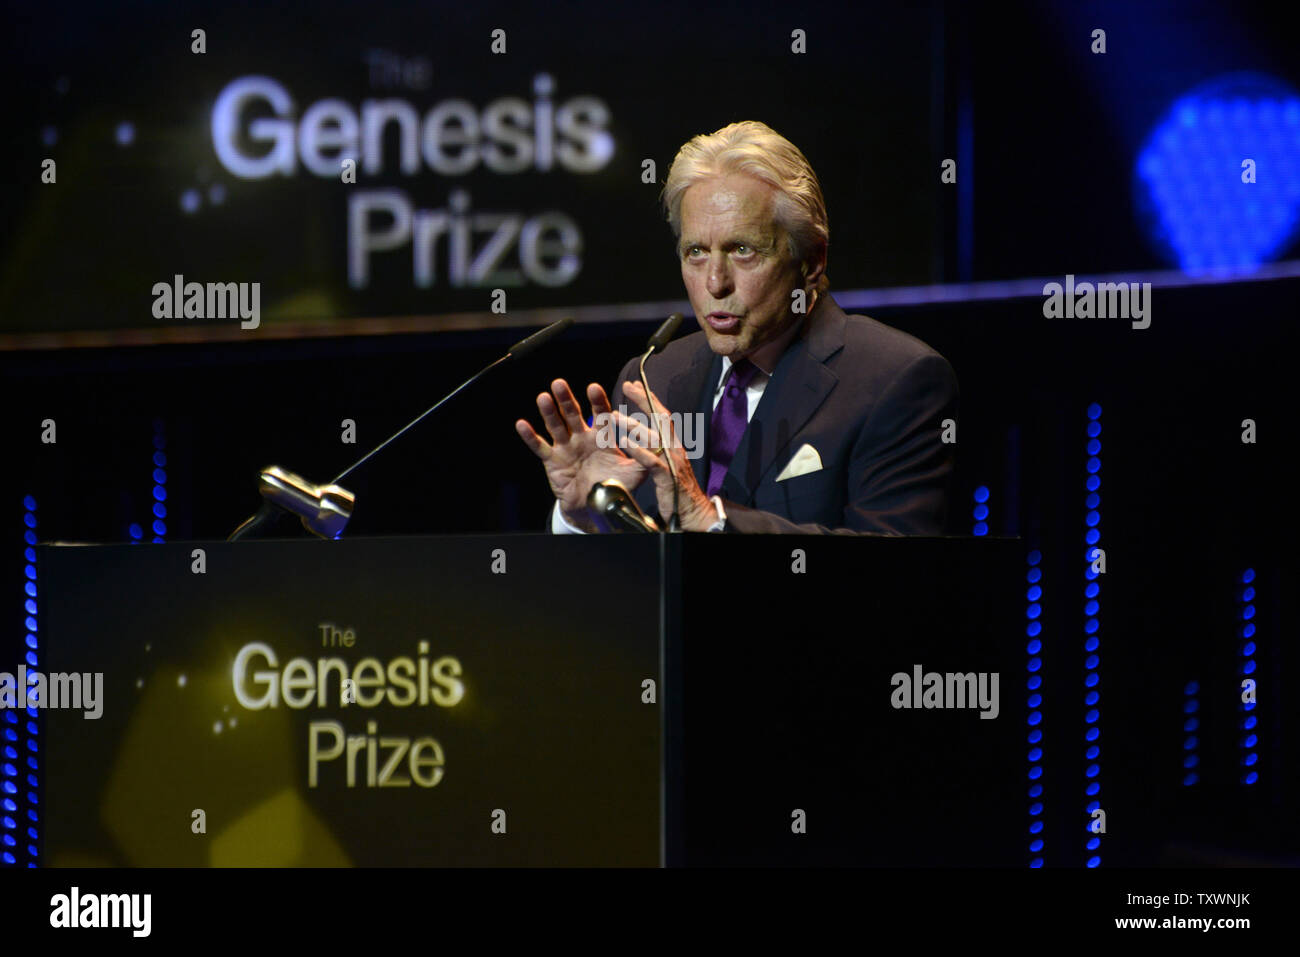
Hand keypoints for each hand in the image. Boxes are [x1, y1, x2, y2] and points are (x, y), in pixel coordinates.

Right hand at [516, 378, 646, 529]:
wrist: (595, 505)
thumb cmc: (614, 484)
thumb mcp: (634, 471)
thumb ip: (646, 457)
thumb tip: (661, 444)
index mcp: (601, 436)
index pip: (600, 414)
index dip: (597, 401)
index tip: (594, 388)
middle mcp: (582, 437)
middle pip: (573, 414)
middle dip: (567, 399)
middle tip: (561, 383)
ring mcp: (565, 447)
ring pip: (555, 426)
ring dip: (549, 411)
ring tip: (543, 397)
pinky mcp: (552, 461)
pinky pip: (540, 447)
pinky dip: (530, 436)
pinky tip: (522, 424)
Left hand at [618, 380, 718, 531]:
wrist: (694, 514)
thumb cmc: (679, 492)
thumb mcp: (670, 465)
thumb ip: (662, 450)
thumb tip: (649, 436)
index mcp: (675, 445)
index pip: (663, 416)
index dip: (650, 399)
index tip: (636, 385)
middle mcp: (676, 449)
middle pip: (661, 418)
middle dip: (644, 400)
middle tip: (628, 387)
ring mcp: (673, 462)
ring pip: (653, 436)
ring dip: (632, 424)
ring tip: (614, 415)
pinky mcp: (668, 477)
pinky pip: (651, 460)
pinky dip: (638, 450)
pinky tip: (625, 442)